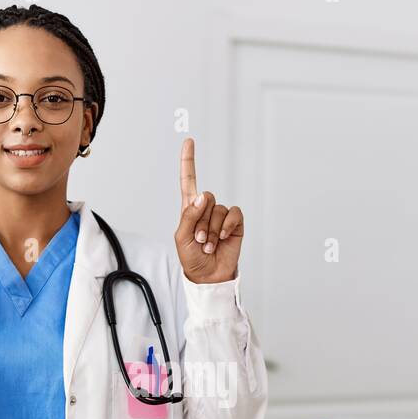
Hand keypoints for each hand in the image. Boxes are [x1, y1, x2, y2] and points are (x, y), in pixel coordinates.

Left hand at [175, 137, 242, 283]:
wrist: (209, 277)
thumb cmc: (192, 259)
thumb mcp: (182, 238)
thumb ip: (189, 215)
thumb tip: (203, 196)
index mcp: (190, 209)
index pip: (189, 181)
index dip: (188, 162)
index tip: (189, 142)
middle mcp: (206, 209)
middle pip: (206, 197)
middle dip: (201, 221)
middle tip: (200, 241)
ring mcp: (221, 216)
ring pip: (218, 209)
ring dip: (212, 230)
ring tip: (209, 245)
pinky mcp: (235, 223)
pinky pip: (233, 214)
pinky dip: (226, 226)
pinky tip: (223, 238)